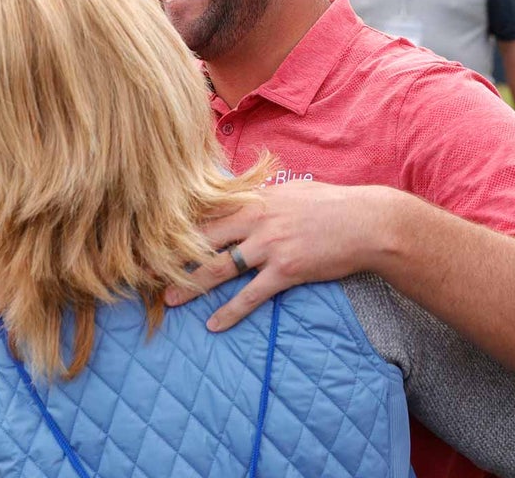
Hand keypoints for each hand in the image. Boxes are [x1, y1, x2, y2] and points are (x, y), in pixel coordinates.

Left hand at [166, 182, 392, 330]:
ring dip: (192, 285)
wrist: (367, 222)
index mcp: (253, 198)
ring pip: (220, 268)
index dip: (177, 223)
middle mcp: (255, 218)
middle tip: (146, 269)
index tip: (151, 234)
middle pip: (203, 238)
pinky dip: (230, 311)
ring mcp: (269, 244)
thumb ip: (259, 193)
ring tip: (169, 299)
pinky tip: (214, 324)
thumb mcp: (290, 189)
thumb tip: (239, 192)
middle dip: (172, 254)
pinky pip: (251, 295)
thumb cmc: (330, 204)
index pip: (206, 210)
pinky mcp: (286, 270)